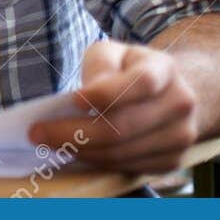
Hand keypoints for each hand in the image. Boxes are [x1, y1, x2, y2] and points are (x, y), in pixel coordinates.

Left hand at [28, 38, 200, 172]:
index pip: (140, 83)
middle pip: (124, 126)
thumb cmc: (130, 69)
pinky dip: (96, 161)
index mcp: (164, 69)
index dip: (106, 94)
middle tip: (37, 133)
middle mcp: (180, 103)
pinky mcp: (172, 160)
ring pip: (122, 152)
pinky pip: (127, 167)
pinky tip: (76, 150)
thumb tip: (86, 98)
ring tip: (49, 143)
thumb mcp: (113, 52)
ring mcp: (181, 136)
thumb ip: (100, 65)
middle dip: (74, 132)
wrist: (172, 92)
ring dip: (80, 150)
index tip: (73, 100)